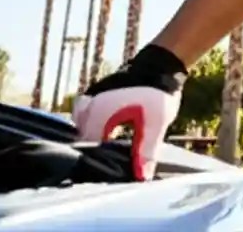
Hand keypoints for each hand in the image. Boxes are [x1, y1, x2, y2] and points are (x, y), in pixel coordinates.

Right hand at [73, 44, 186, 180]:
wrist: (161, 64)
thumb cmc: (158, 93)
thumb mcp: (156, 124)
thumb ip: (146, 151)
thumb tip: (142, 177)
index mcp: (100, 112)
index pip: (87, 146)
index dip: (97, 162)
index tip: (109, 171)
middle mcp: (89, 104)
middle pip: (81, 136)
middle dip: (92, 150)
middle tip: (110, 163)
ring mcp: (90, 98)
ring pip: (81, 126)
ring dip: (91, 137)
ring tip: (109, 149)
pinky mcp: (95, 96)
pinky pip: (84, 116)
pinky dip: (91, 126)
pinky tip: (108, 136)